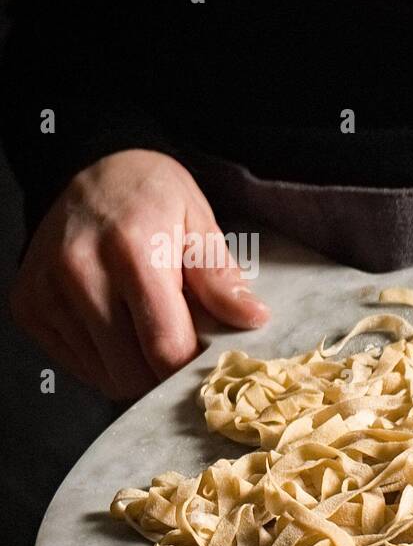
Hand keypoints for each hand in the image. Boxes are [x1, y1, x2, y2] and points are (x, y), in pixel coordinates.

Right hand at [10, 148, 269, 399]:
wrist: (90, 170)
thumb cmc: (151, 198)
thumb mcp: (198, 224)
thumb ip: (220, 277)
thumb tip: (253, 319)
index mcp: (130, 252)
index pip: (165, 346)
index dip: (191, 368)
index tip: (207, 362)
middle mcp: (79, 273)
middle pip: (131, 371)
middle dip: (164, 374)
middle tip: (181, 348)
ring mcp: (46, 292)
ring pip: (102, 374)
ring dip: (133, 369)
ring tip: (148, 332)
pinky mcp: (27, 306)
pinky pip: (76, 365)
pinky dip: (104, 362)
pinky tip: (118, 329)